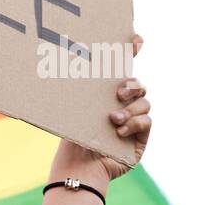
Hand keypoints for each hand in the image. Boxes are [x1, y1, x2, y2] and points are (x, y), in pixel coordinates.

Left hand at [54, 34, 150, 183]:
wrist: (78, 165)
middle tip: (118, 92)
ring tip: (113, 119)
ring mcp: (135, 119)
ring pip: (144, 102)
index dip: (132, 49)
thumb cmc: (71, 135)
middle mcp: (123, 103)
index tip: (136, 39)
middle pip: (138, 83)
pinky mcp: (142, 136)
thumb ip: (76, 87)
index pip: (123, 66)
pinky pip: (148, 121)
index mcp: (106, 92)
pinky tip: (120, 131)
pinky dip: (135, 123)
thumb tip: (57, 55)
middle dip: (132, 85)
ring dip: (129, 109)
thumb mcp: (73, 106)